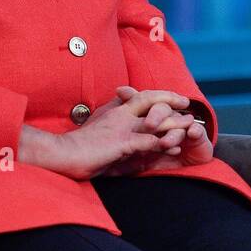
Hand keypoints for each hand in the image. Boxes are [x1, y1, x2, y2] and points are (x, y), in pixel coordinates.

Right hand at [38, 87, 193, 179]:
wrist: (59, 154)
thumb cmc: (77, 148)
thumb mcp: (100, 135)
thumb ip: (116, 133)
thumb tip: (130, 138)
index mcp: (115, 112)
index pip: (141, 96)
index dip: (160, 95)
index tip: (175, 98)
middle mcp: (119, 115)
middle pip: (151, 100)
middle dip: (171, 101)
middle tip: (188, 104)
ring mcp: (120, 128)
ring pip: (154, 121)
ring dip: (173, 123)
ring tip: (190, 125)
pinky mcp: (119, 144)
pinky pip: (146, 141)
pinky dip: (161, 143)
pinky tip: (174, 147)